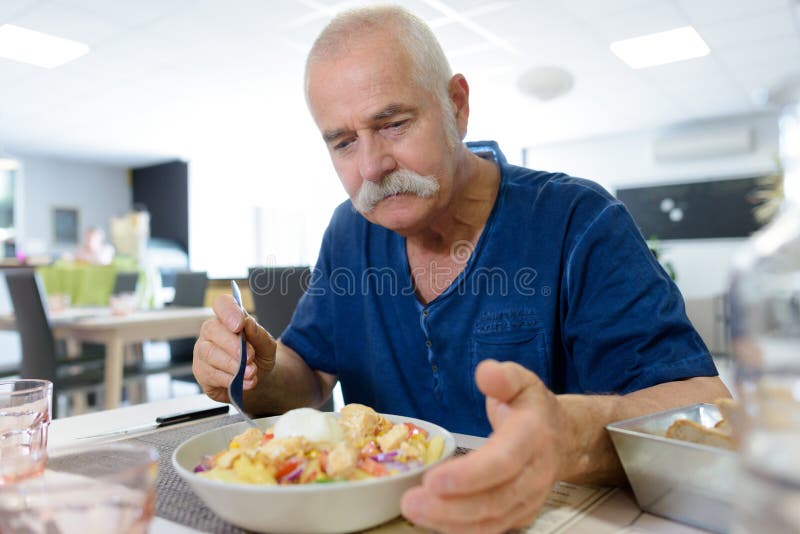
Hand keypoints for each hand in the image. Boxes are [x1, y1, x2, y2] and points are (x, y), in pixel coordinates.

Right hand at [193, 294, 276, 403]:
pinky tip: (244, 382)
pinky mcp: (200, 371)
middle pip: (212, 330)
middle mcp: (211, 331)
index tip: (239, 325)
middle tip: (250, 357)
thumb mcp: (267, 346)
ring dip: (233, 365)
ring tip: (251, 373)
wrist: (255, 379)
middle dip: (233, 345)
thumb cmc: (258, 356)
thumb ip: (259, 334)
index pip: (222, 304)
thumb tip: (248, 323)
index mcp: (228, 318)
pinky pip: (210, 373)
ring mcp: (202, 351)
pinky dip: (230, 379)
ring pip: (209, 353)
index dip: (228, 311)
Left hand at [401, 360, 564, 532]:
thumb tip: (485, 373)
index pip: (503, 461)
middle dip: (451, 506)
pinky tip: (433, 522)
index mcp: (533, 436)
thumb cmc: (533, 408)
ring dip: (451, 522)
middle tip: (411, 502)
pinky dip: (461, 529)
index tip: (433, 480)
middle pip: (495, 499)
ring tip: (415, 512)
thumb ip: (503, 377)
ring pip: (492, 519)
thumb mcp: (522, 382)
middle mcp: (535, 472)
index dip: (469, 475)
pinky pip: (492, 527)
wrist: (564, 438)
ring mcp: (529, 497)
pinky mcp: (520, 513)